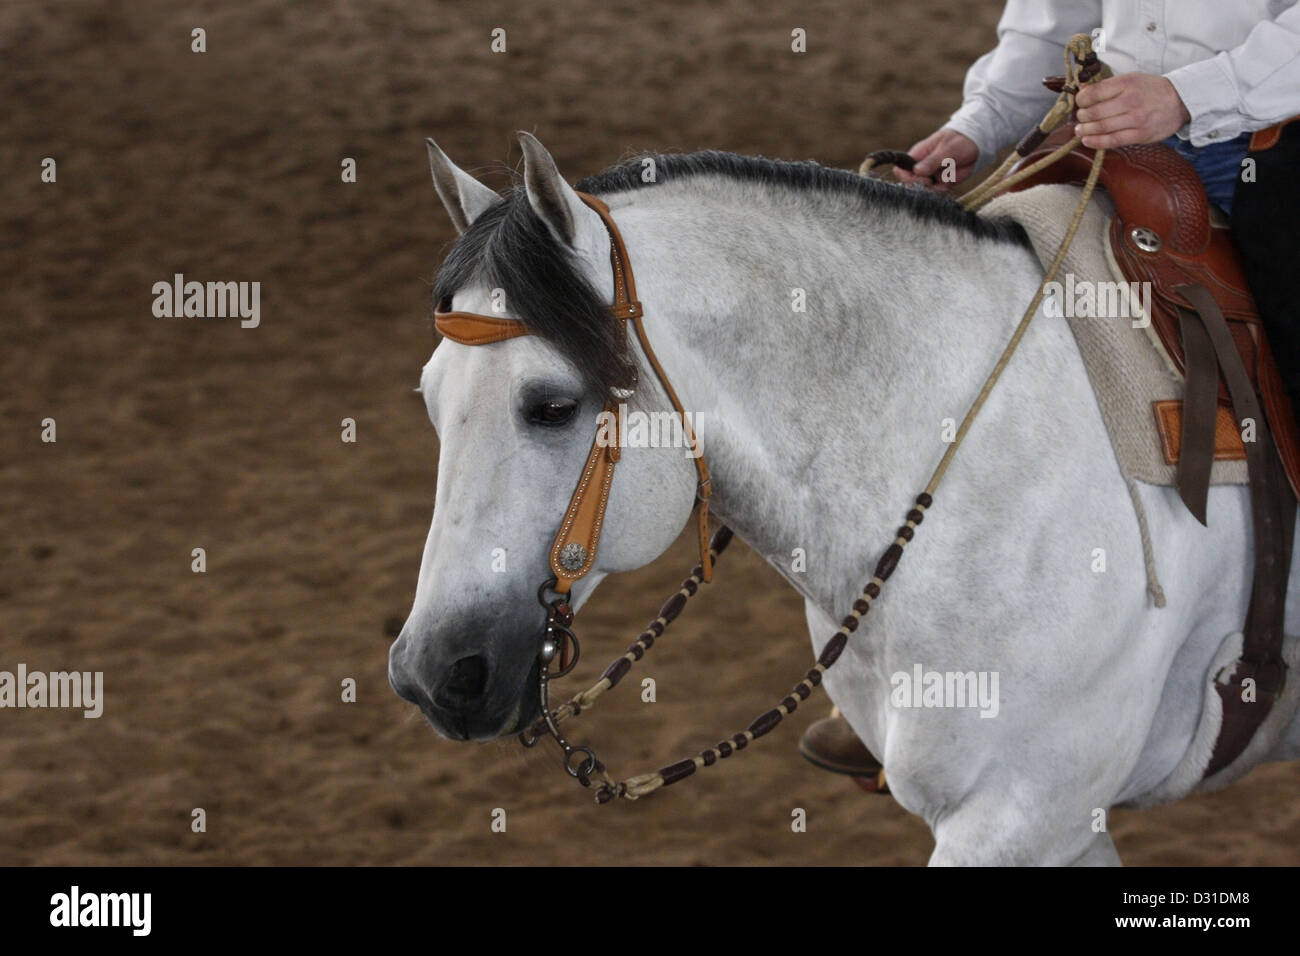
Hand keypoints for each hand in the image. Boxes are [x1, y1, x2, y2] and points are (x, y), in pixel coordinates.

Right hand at [894, 128, 978, 189]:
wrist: (976, 146)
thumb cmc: (959, 141)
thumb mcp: (947, 148)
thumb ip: (932, 160)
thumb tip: (917, 170)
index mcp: (917, 155)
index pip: (901, 170)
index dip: (907, 177)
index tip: (922, 178)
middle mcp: (921, 168)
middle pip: (910, 184)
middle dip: (921, 186)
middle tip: (932, 182)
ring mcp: (930, 176)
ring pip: (923, 191)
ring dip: (933, 190)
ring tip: (945, 180)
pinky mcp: (940, 184)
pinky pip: (936, 193)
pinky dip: (941, 192)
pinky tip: (949, 183)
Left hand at [1074, 73, 1190, 148]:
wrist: (1180, 101)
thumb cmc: (1151, 90)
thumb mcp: (1131, 79)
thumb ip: (1107, 85)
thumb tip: (1083, 90)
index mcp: (1127, 83)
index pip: (1094, 93)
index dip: (1081, 99)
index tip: (1080, 102)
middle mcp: (1130, 100)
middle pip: (1094, 112)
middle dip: (1082, 117)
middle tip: (1080, 118)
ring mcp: (1136, 119)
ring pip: (1101, 127)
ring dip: (1085, 130)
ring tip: (1080, 130)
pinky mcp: (1140, 134)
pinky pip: (1112, 141)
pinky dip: (1096, 142)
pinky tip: (1087, 140)